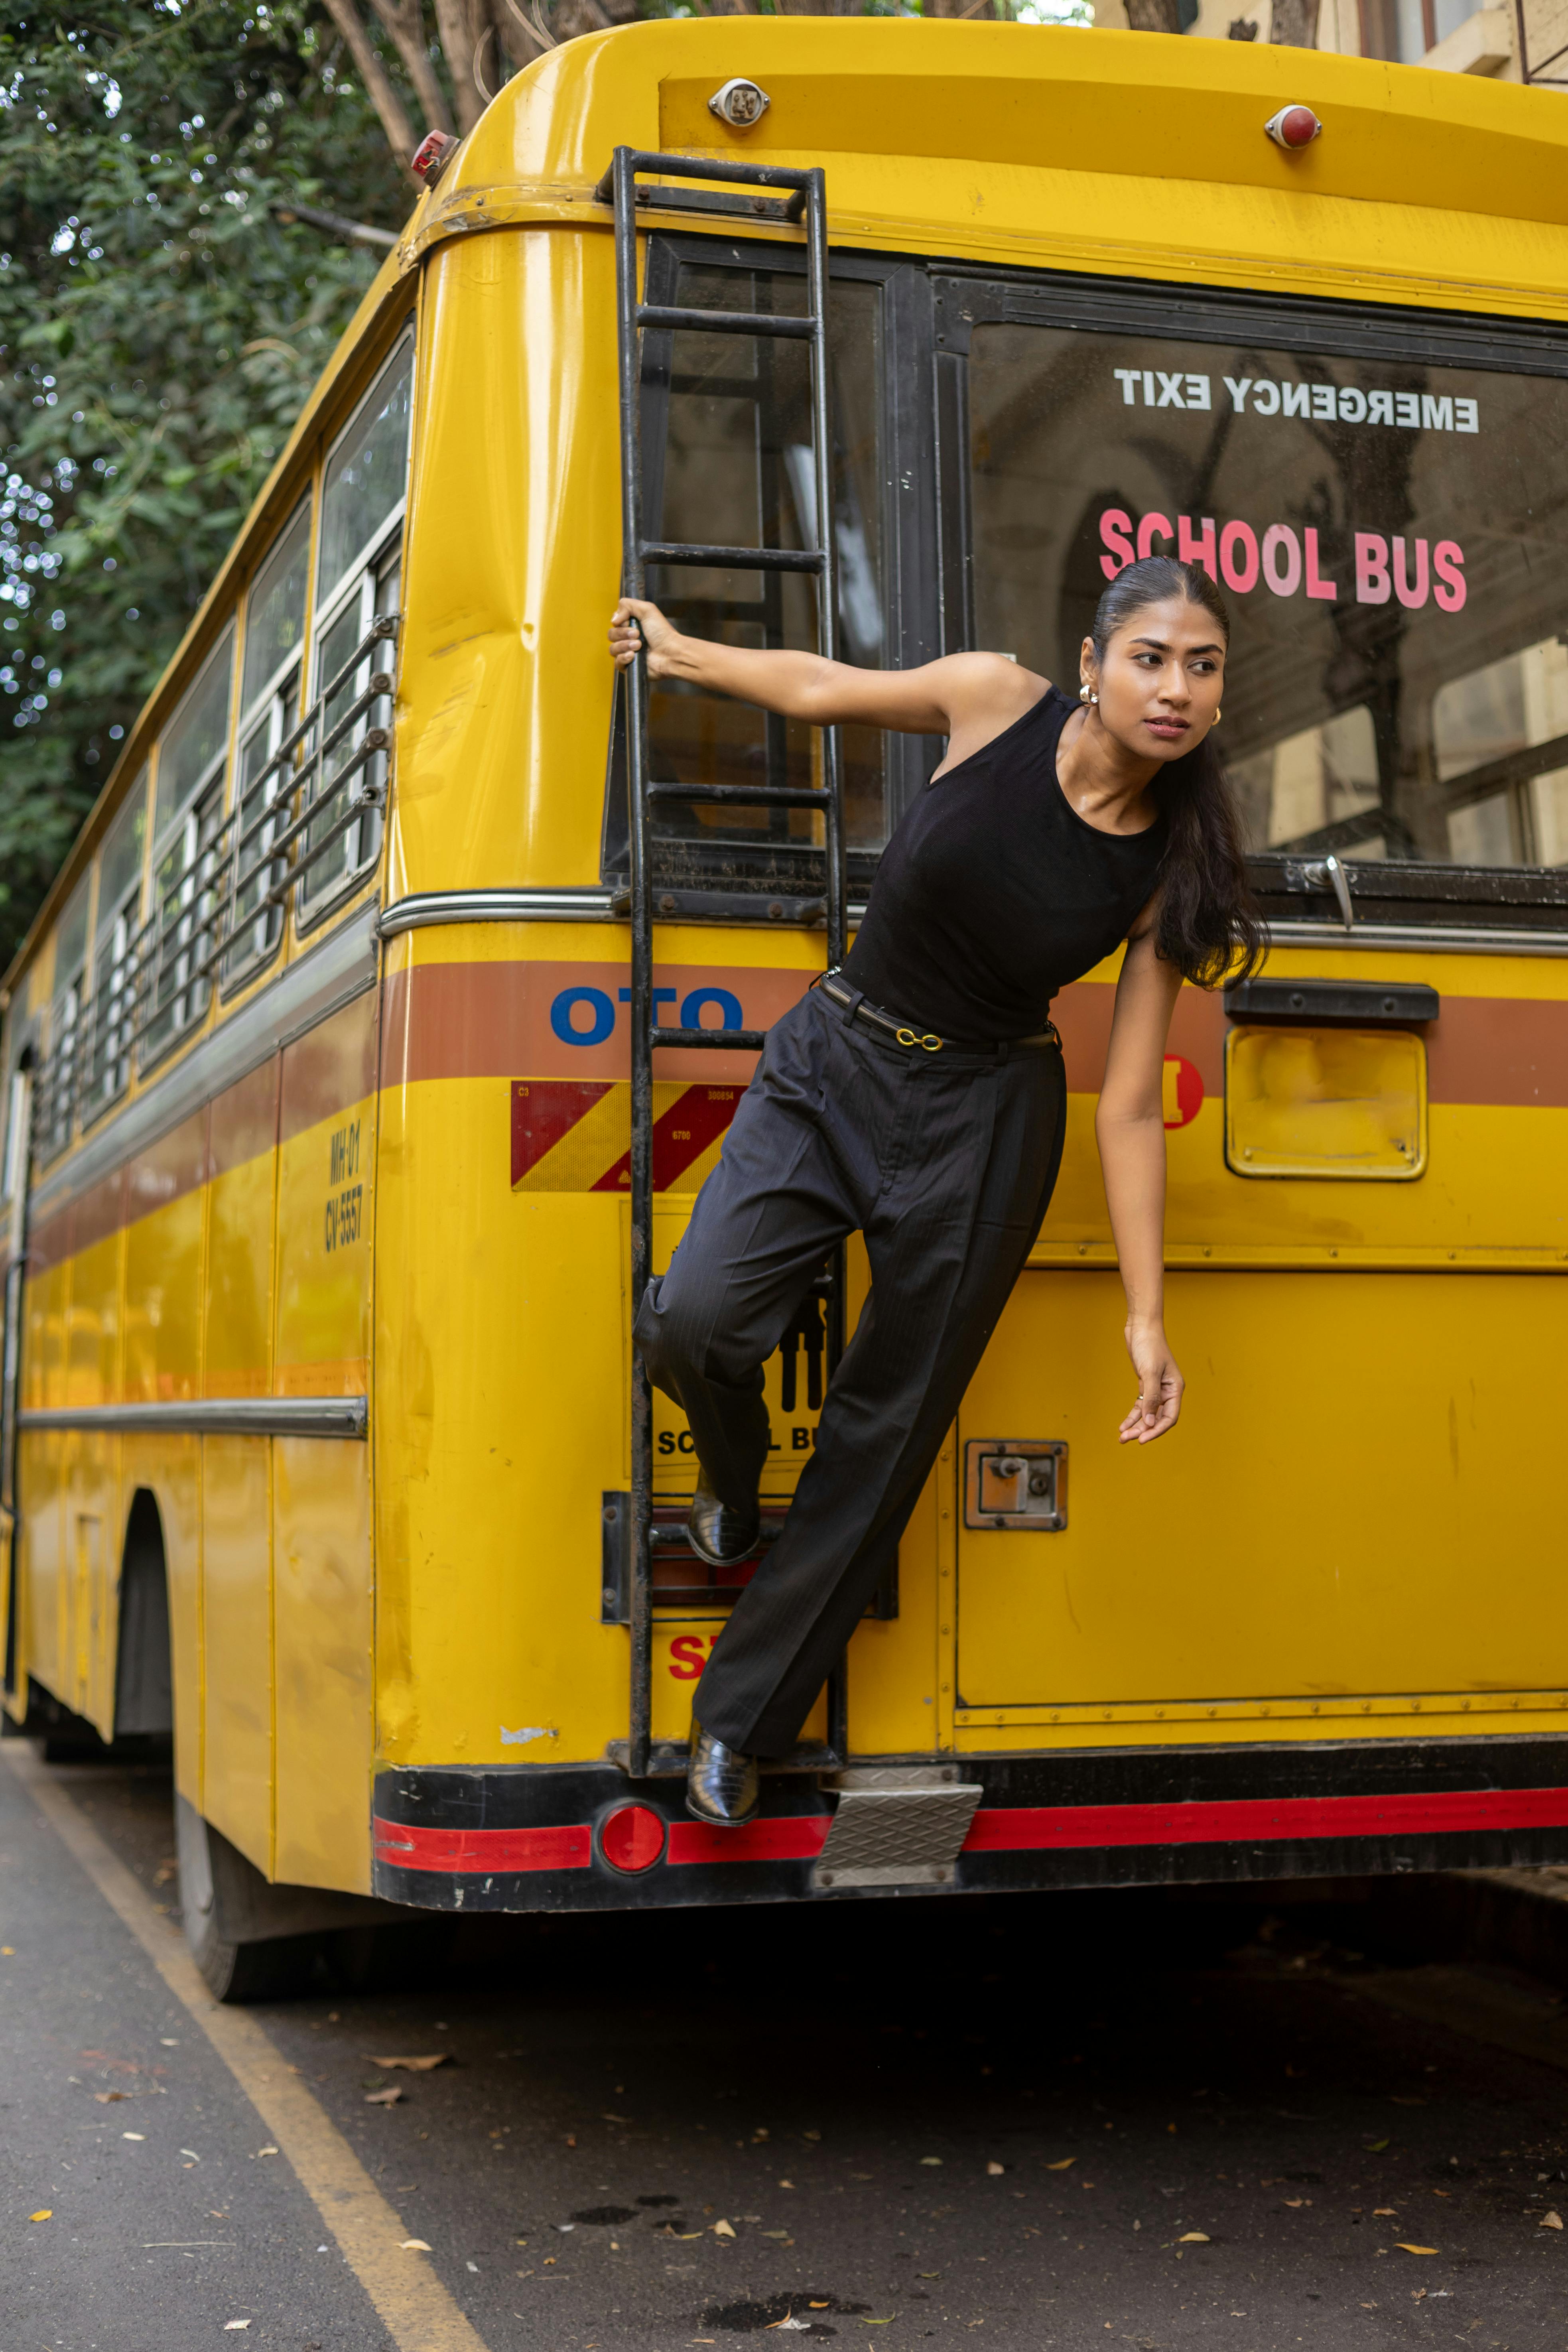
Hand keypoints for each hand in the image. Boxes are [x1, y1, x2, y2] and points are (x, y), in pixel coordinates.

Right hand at [609, 597, 680, 676]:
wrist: (669, 652)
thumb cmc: (662, 632)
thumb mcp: (647, 609)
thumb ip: (627, 605)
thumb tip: (613, 619)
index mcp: (631, 625)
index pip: (614, 623)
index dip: (619, 622)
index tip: (629, 622)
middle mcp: (628, 639)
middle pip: (611, 635)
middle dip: (623, 633)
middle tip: (638, 635)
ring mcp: (627, 653)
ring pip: (612, 649)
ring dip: (625, 645)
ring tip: (639, 646)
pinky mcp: (628, 666)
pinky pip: (617, 662)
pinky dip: (624, 658)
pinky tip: (633, 656)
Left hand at [1118, 1317, 1182, 1443]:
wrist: (1141, 1327)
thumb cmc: (1149, 1346)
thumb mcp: (1150, 1372)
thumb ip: (1151, 1398)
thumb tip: (1150, 1423)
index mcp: (1175, 1389)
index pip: (1169, 1417)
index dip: (1156, 1430)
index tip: (1142, 1439)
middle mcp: (1167, 1391)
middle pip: (1157, 1418)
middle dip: (1142, 1430)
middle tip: (1126, 1439)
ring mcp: (1156, 1389)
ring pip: (1147, 1414)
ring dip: (1136, 1425)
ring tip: (1122, 1437)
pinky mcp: (1145, 1385)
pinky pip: (1140, 1405)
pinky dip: (1132, 1416)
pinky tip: (1123, 1425)